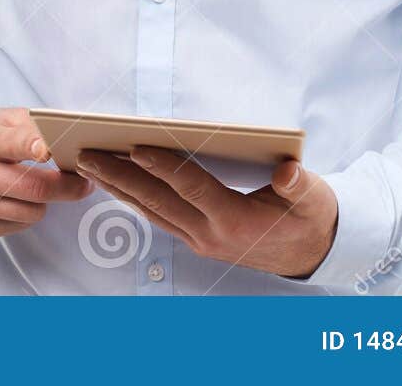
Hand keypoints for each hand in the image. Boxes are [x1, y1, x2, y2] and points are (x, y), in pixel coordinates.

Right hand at [0, 107, 92, 237]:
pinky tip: (16, 197)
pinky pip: (20, 225)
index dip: (40, 148)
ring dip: (44, 200)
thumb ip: (32, 126)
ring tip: (39, 185)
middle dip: (68, 186)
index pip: (15, 144)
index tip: (57, 151)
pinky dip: (26, 212)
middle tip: (83, 181)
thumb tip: (69, 138)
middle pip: (35, 188)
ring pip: (33, 212)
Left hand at [76, 147, 337, 277]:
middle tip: (88, 153)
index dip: (164, 167)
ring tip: (88, 163)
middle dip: (121, 176)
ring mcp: (199, 240)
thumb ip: (299, 186)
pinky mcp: (194, 238)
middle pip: (158, 201)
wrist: (310, 254)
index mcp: (236, 222)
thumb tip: (287, 171)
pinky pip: (156, 215)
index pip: (192, 189)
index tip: (135, 147)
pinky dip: (132, 197)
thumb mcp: (313, 200)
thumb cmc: (310, 218)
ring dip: (117, 187)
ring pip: (150, 211)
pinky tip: (113, 180)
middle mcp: (210, 234)